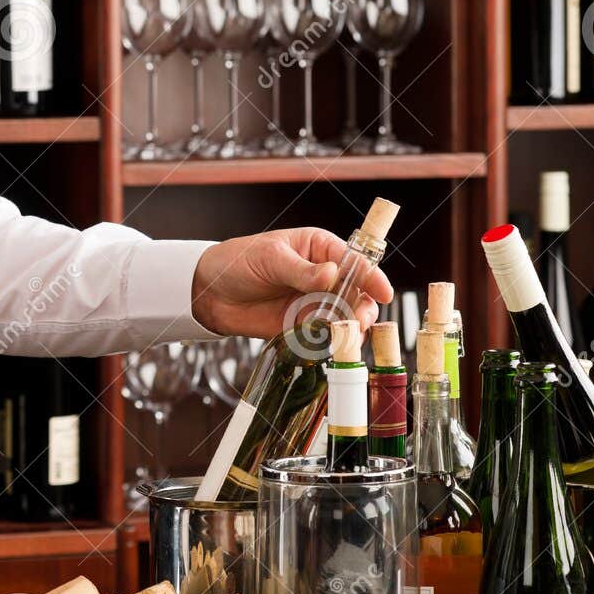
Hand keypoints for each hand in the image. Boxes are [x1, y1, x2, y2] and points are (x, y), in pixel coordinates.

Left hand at [190, 229, 393, 339]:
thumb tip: (330, 273)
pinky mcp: (303, 325)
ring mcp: (314, 302)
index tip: (383, 292)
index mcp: (319, 248)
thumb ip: (301, 270)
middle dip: (362, 307)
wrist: (210, 292)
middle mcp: (323, 276)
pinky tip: (329, 345)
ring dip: (349, 327)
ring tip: (343, 336)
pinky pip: (326, 335)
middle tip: (357, 322)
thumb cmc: (238, 262)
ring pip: (346, 316)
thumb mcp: (270, 259)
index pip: (355, 261)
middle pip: (357, 292)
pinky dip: (332, 341)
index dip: (371, 276)